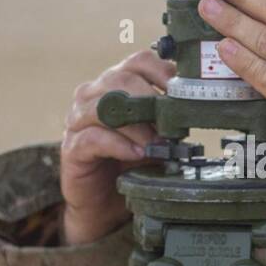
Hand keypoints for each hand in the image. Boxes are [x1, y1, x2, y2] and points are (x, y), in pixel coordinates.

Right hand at [60, 50, 173, 244]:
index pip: (138, 62)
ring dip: (137, 125)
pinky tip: (136, 155)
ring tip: (156, 144)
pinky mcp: (72, 147)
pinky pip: (94, 137)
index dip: (162, 72)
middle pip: (120, 80)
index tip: (182, 92)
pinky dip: (119, 145)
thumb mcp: (156, 136)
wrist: (104, 203)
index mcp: (115, 84)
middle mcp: (92, 96)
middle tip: (170, 128)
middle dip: (150, 103)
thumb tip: (193, 111)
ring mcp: (78, 120)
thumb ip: (168, 120)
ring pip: (105, 107)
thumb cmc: (132, 164)